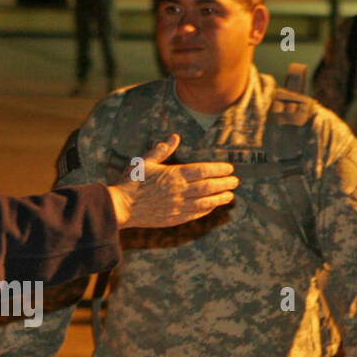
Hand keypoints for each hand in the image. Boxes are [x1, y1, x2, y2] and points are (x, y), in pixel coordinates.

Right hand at [106, 134, 237, 228]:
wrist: (120, 207)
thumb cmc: (130, 182)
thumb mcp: (145, 161)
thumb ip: (162, 150)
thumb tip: (175, 137)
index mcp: (174, 175)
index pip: (203, 171)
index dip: (219, 170)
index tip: (229, 168)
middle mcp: (179, 191)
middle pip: (208, 187)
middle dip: (224, 184)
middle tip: (235, 182)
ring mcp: (177, 206)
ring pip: (205, 202)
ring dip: (219, 199)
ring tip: (230, 196)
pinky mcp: (173, 219)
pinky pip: (194, 214)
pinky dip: (205, 210)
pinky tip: (212, 207)